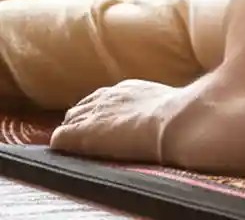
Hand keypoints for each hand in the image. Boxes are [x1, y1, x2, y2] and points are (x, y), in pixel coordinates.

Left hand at [51, 79, 186, 164]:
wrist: (179, 121)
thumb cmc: (185, 116)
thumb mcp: (172, 104)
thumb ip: (161, 107)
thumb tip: (175, 115)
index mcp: (127, 89)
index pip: (101, 99)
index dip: (100, 114)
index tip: (108, 126)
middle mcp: (106, 97)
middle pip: (80, 109)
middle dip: (82, 122)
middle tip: (91, 140)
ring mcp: (92, 114)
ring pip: (68, 122)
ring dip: (72, 133)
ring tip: (80, 150)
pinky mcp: (81, 134)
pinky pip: (59, 139)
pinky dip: (63, 146)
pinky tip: (72, 156)